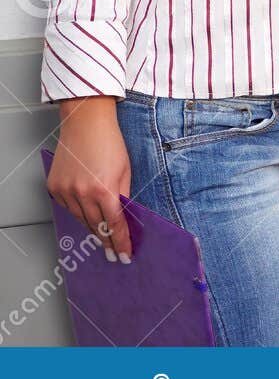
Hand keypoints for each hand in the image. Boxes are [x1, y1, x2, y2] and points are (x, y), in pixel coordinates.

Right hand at [47, 97, 132, 262]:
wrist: (85, 124)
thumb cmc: (109, 143)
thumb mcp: (125, 170)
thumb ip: (123, 195)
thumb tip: (122, 215)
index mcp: (104, 190)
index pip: (113, 225)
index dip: (120, 242)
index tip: (124, 254)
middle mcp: (82, 194)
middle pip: (96, 226)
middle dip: (106, 242)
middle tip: (114, 254)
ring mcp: (65, 191)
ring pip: (80, 219)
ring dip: (92, 228)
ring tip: (102, 239)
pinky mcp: (54, 187)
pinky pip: (67, 207)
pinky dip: (78, 212)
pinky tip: (87, 216)